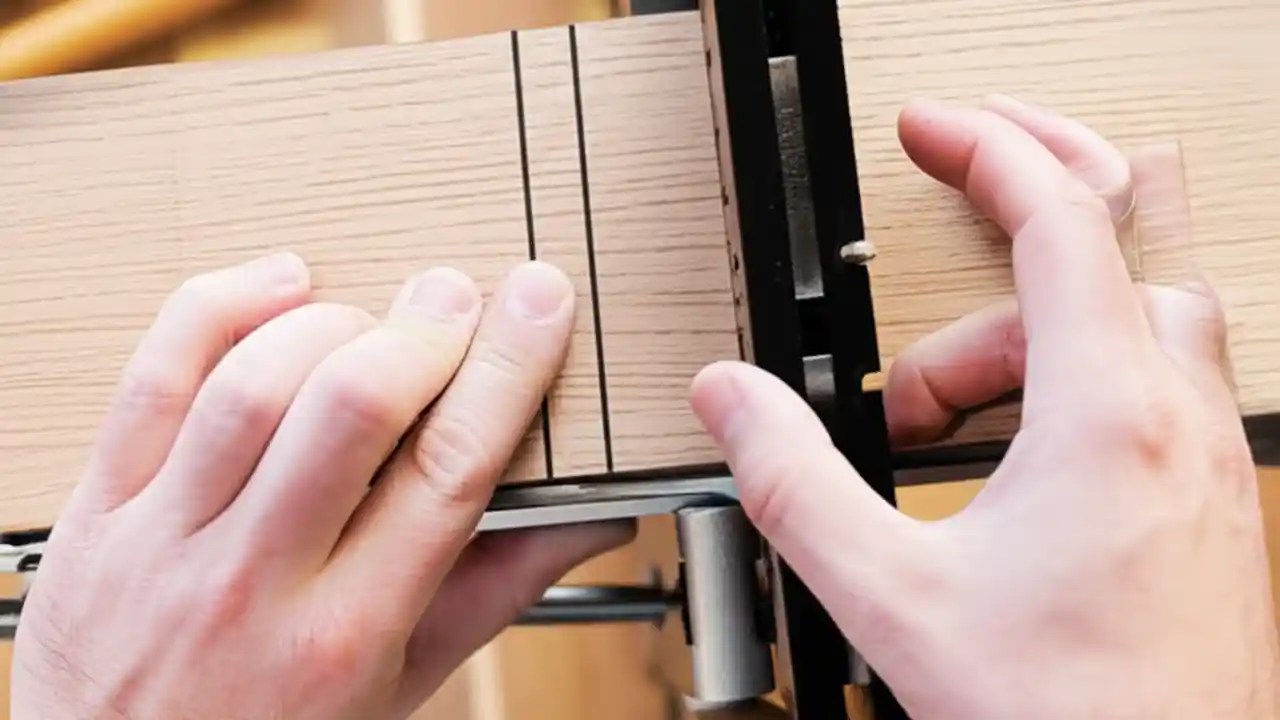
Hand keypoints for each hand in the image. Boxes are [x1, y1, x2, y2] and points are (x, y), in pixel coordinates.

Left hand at [12, 258, 630, 719]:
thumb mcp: (404, 684)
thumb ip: (498, 588)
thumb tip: (591, 515)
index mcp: (348, 632)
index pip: (448, 472)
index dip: (507, 372)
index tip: (540, 304)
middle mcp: (255, 582)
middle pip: (350, 409)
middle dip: (424, 329)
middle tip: (458, 297)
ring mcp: (166, 539)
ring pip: (253, 383)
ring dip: (333, 321)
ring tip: (373, 322)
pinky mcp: (102, 506)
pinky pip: (153, 378)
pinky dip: (223, 306)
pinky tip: (279, 287)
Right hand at [692, 97, 1279, 718]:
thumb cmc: (1063, 717)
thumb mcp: (888, 593)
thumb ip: (792, 479)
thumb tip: (730, 396)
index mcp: (1104, 415)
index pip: (1059, 219)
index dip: (987, 150)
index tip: (931, 126)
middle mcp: (1175, 419)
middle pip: (1111, 247)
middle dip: (1019, 218)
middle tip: (945, 228)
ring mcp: (1205, 458)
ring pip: (1137, 317)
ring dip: (1034, 329)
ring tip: (937, 413)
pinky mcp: (1209, 498)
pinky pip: (1154, 383)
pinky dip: (1076, 376)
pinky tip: (1011, 454)